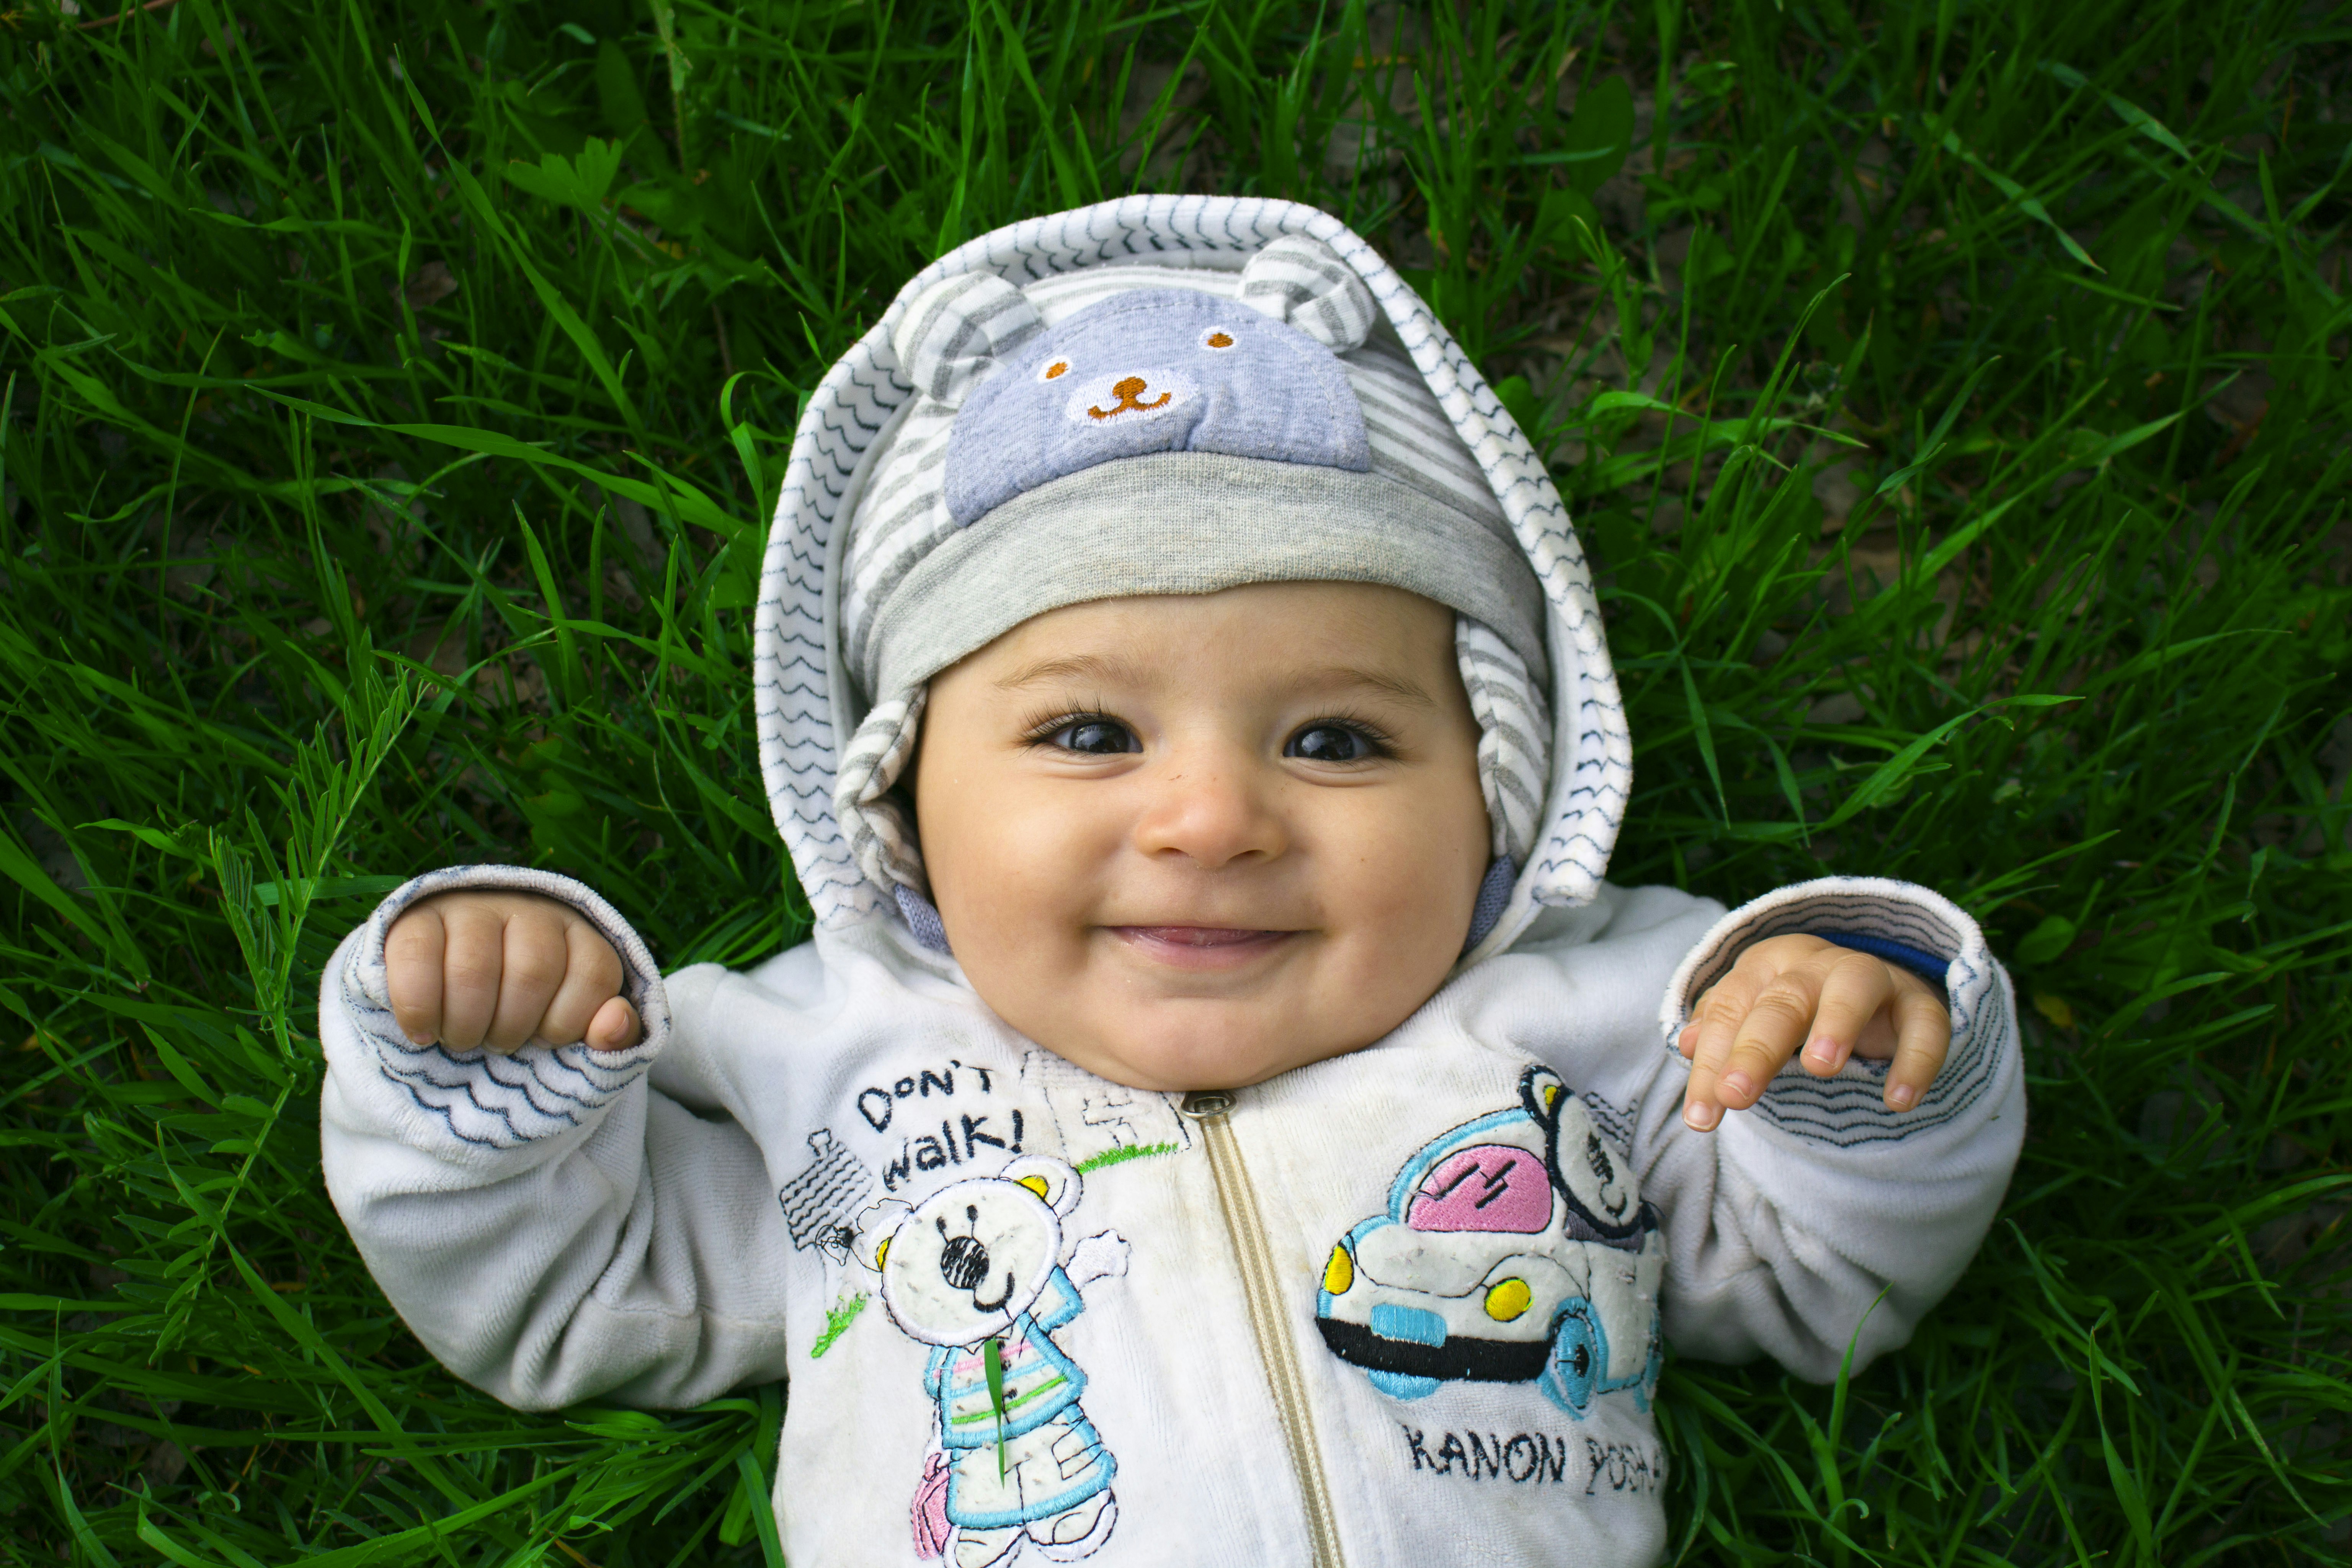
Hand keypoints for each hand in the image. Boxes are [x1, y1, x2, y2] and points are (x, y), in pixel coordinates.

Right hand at [384, 891, 641, 1052]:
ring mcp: (470, 908)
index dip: (569, 1023)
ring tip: (461, 1039)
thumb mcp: (572, 1025)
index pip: (595, 972)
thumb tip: (615, 1022)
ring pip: (474, 969)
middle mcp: (527, 909)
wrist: (440, 983)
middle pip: (533, 972)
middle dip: (513, 1028)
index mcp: (576, 932)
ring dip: (467, 1025)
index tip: (544, 1040)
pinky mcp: (415, 919)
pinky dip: (419, 1010)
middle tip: (495, 1043)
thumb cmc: (520, 1013)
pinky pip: (416, 960)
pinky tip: (423, 1033)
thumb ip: (610, 1031)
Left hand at [1676, 934, 1948, 1130]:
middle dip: (1756, 1048)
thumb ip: (1722, 1032)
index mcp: (1765, 968)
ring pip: (1854, 986)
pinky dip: (1915, 1059)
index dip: (1711, 1061)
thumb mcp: (1752, 1018)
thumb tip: (1684, 1044)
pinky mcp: (1918, 1002)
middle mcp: (1814, 965)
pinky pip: (1924, 1023)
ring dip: (1835, 1023)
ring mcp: (1870, 977)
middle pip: (1781, 1000)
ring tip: (1819, 1068)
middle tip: (1735, 1095)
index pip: (1730, 1010)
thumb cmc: (1793, 1009)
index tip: (1700, 1116)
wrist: (1869, 986)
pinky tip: (1897, 1101)